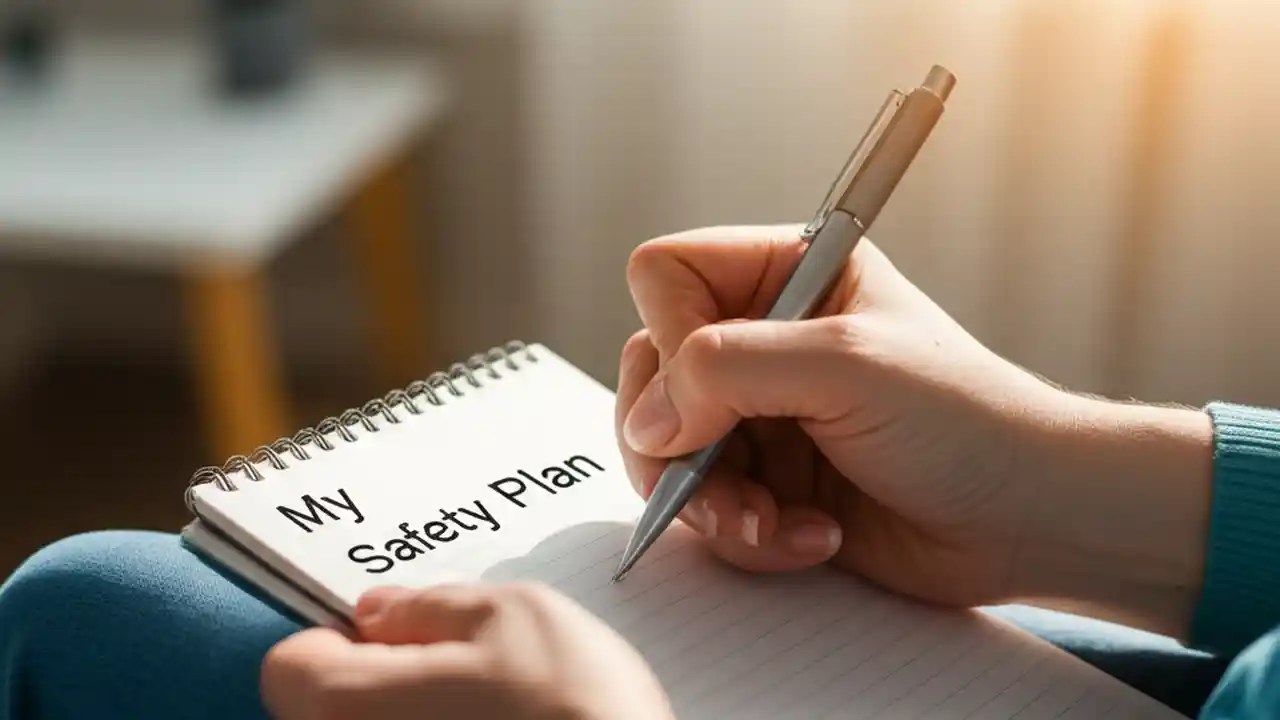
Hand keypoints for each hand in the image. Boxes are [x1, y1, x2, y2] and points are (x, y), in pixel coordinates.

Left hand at [262, 583, 671, 719]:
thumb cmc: (571, 711)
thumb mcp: (509, 614)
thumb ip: (429, 605)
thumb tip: (381, 611)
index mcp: (346, 707)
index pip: (290, 662)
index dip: (342, 635)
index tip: (394, 633)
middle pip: (332, 708)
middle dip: (386, 677)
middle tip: (464, 667)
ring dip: (420, 717)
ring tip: (498, 711)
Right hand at [617, 225, 1211, 636]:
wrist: (1026, 518)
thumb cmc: (967, 421)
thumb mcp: (847, 366)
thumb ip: (729, 370)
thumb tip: (647, 418)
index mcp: (789, 275)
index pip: (667, 277)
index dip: (666, 333)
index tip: (703, 390)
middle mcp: (764, 341)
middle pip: (649, 372)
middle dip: (676, 439)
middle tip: (717, 471)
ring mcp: (760, 416)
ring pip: (665, 451)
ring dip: (711, 499)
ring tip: (770, 521)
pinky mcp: (768, 483)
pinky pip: (707, 508)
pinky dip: (746, 534)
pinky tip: (809, 537)